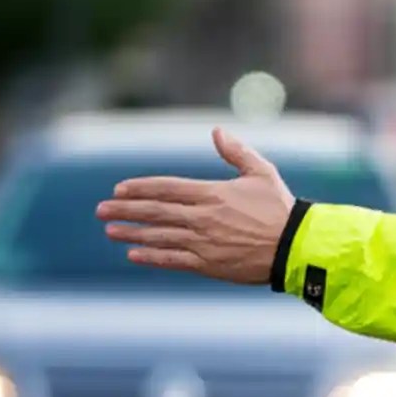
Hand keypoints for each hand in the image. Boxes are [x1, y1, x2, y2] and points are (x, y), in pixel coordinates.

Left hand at [97, 128, 295, 283]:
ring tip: (109, 230)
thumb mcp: (262, 173)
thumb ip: (237, 153)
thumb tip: (217, 131)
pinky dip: (151, 256)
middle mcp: (202, 217)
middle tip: (101, 210)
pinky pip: (173, 260)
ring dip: (131, 232)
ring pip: (158, 235)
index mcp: (212, 193)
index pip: (166, 187)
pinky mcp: (208, 264)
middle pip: (155, 211)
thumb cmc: (280, 209)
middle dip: (125, 209)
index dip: (140, 188)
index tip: (119, 189)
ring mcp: (203, 242)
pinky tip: (133, 254)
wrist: (294, 248)